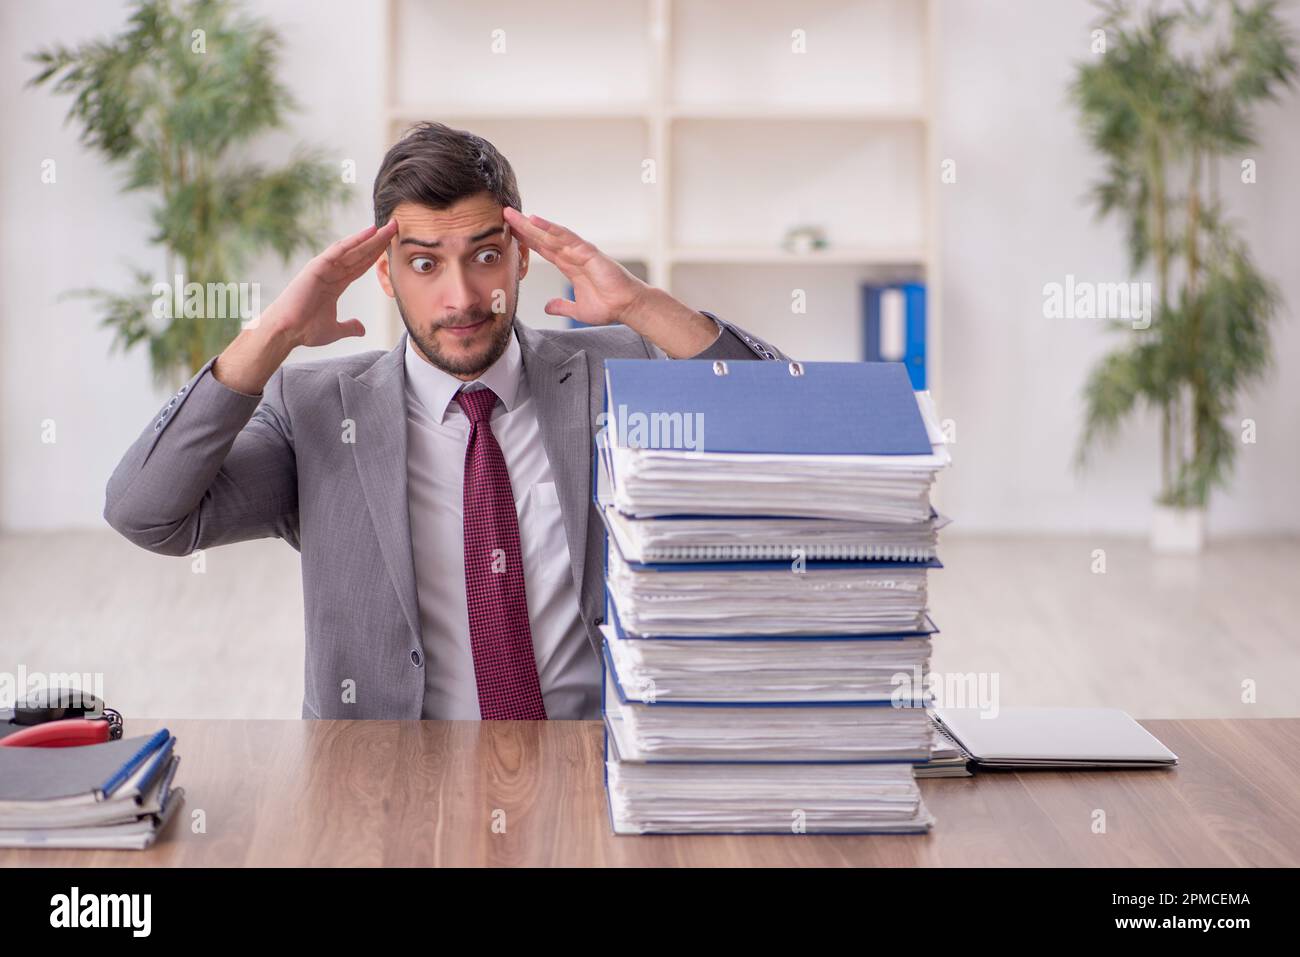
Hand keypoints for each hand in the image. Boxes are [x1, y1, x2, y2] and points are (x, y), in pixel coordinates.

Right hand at [259, 219, 398, 347]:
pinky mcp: (317, 266)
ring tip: (388, 227)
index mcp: (336, 284)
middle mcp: (331, 272)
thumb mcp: (335, 330)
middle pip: (360, 253)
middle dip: (378, 241)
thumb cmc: (305, 330)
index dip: (376, 255)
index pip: (361, 265)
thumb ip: (349, 327)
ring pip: (353, 248)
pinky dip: (354, 240)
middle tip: (396, 227)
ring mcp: (324, 267)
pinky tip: (369, 231)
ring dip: (371, 237)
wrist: (287, 332)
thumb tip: (362, 329)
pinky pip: (339, 250)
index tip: (392, 246)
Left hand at [502, 207, 648, 326]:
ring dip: (531, 224)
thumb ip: (562, 306)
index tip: (509, 232)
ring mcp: (579, 251)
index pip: (543, 249)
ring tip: (513, 215)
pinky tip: (535, 220)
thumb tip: (548, 307)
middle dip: (523, 226)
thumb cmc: (608, 306)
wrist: (626, 307)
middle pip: (542, 237)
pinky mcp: (587, 251)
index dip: (526, 240)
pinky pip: (566, 237)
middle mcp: (572, 255)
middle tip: (505, 214)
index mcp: (569, 266)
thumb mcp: (577, 309)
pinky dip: (550, 228)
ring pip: (550, 234)